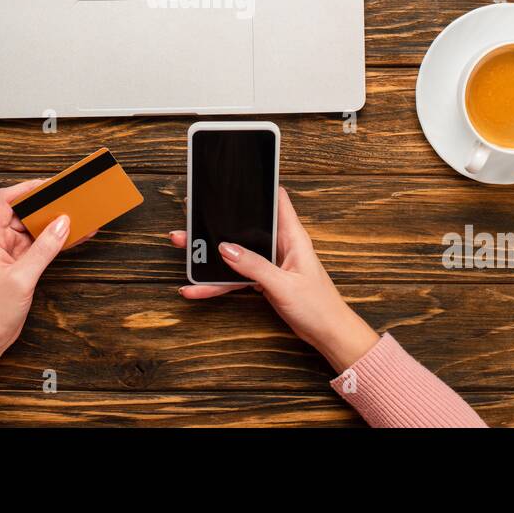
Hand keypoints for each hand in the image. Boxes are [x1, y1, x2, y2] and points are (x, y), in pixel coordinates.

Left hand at [0, 180, 82, 394]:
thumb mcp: (22, 278)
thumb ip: (44, 249)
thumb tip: (62, 224)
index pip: (5, 200)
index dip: (27, 188)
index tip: (49, 185)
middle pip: (23, 211)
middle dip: (46, 204)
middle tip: (68, 198)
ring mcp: (9, 251)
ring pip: (34, 226)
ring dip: (54, 222)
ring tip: (76, 215)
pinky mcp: (20, 262)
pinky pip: (40, 243)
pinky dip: (55, 239)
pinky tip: (74, 237)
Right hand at [169, 187, 379, 373]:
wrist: (328, 334)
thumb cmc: (319, 306)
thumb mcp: (284, 285)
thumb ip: (255, 266)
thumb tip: (226, 248)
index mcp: (293, 236)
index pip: (276, 199)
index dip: (258, 186)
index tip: (233, 179)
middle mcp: (281, 245)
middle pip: (246, 226)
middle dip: (219, 222)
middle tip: (193, 215)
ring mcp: (270, 262)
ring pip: (236, 251)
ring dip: (211, 253)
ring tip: (186, 248)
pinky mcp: (264, 278)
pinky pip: (236, 275)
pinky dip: (217, 282)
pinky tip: (198, 288)